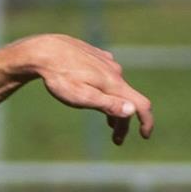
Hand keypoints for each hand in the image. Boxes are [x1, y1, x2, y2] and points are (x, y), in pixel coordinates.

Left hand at [18, 34, 152, 145]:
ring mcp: (106, 62)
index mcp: (113, 83)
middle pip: (127, 100)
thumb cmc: (59, 77)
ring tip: (109, 124)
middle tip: (116, 140)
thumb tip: (132, 110)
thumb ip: (108, 104)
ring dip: (116, 106)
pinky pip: (108, 77)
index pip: (141, 104)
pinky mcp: (96, 56)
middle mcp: (114, 71)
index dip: (147, 122)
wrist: (43, 51)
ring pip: (117, 88)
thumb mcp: (82, 97)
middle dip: (124, 121)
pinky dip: (107, 92)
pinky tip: (97, 95)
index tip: (145, 136)